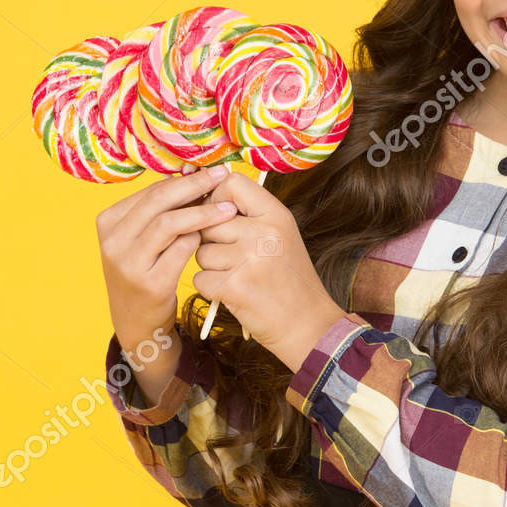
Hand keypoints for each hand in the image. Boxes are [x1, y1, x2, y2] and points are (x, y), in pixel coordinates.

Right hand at [96, 163, 237, 351]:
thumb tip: (193, 176)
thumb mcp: (138, 240)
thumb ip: (157, 212)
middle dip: (195, 186)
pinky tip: (213, 237)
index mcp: (108, 222)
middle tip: (223, 177)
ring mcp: (129, 264)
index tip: (211, 172)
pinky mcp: (150, 284)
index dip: (184, 180)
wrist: (136, 321)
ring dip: (203, 212)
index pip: (150, 191)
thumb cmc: (144, 271)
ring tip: (228, 209)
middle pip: (159, 200)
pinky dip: (199, 239)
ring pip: (169, 223)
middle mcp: (113, 242)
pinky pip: (181, 250)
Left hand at [193, 171, 347, 369]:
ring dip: (212, 266)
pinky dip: (211, 287)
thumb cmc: (289, 278)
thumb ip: (249, 213)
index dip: (218, 198)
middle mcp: (263, 232)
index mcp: (276, 215)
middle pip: (208, 221)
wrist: (307, 324)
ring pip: (201, 251)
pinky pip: (199, 277)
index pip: (232, 183)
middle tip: (237, 257)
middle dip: (212, 240)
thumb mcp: (281, 235)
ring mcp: (248, 259)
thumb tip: (205, 196)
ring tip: (239, 275)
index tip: (222, 215)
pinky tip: (234, 292)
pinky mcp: (233, 286)